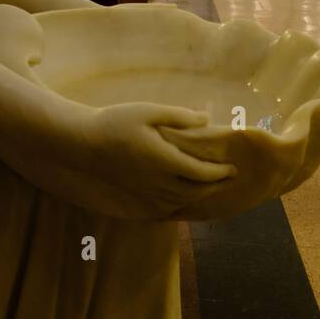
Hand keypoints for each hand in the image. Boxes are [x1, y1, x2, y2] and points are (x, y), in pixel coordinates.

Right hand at [82, 101, 235, 218]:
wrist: (85, 143)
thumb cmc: (117, 122)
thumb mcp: (149, 111)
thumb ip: (180, 116)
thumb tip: (206, 119)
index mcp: (165, 161)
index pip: (202, 173)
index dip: (220, 172)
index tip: (233, 167)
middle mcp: (159, 182)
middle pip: (195, 191)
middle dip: (215, 186)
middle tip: (229, 177)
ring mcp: (148, 192)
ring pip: (182, 201)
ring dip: (200, 195)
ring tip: (211, 186)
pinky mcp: (138, 196)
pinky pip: (166, 207)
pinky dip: (181, 205)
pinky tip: (185, 199)